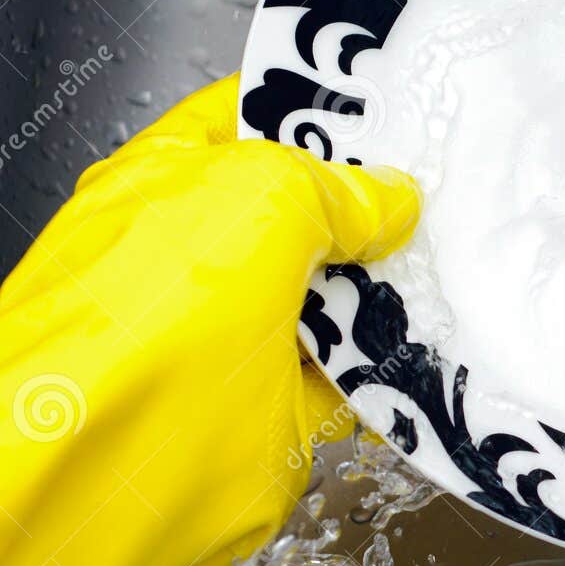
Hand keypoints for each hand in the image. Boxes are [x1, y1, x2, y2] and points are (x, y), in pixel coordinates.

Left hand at [0, 74, 417, 565]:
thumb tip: (392, 200)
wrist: (106, 456)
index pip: (245, 123)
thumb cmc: (152, 304)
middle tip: (447, 195)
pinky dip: (393, 376)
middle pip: (304, 221)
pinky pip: (350, 386)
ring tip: (458, 269)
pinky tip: (438, 351)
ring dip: (391, 297)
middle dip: (372, 211)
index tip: (391, 112)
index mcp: (168, 182)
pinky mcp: (271, 413)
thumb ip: (340, 187)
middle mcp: (197, 260)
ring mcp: (233, 339)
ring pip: (334, 306)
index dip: (312, 109)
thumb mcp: (268, 194)